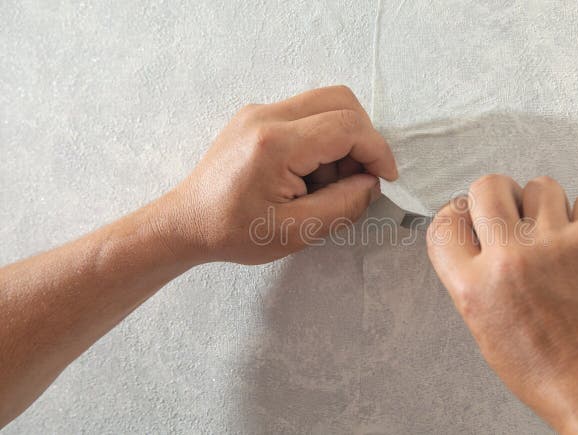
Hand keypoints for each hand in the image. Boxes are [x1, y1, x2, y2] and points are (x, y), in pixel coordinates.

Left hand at [155, 85, 397, 264]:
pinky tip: (309, 174)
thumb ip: (343, 206)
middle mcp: (267, 115)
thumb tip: (371, 184)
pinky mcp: (257, 116)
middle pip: (341, 100)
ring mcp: (259, 111)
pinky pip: (306, 113)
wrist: (187, 223)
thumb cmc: (234, 232)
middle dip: (363, 138)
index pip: (347, 126)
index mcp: (276, 144)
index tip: (385, 179)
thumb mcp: (295, 232)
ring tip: (327, 181)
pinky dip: (322, 138)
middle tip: (359, 177)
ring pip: (326, 103)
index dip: (377, 151)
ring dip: (342, 138)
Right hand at [426, 175, 577, 433]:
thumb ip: (475, 282)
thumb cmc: (551, 371)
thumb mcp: (488, 332)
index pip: (445, 223)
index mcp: (473, 287)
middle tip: (519, 215)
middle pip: (487, 186)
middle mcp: (507, 259)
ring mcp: (553, 242)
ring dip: (549, 207)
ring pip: (541, 186)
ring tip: (563, 240)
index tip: (471, 213)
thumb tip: (477, 239)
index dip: (458, 212)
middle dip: (503, 195)